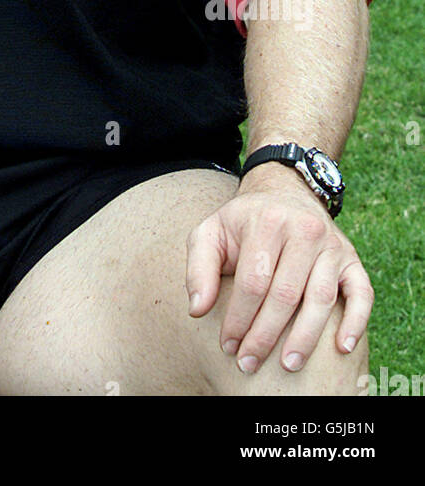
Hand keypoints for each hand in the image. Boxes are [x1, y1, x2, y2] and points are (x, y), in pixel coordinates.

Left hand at [184, 165, 372, 375]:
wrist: (284, 194)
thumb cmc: (243, 223)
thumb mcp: (211, 233)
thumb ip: (199, 268)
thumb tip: (197, 309)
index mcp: (267, 222)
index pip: (253, 281)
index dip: (239, 318)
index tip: (228, 345)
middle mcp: (304, 230)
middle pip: (286, 294)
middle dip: (265, 335)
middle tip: (249, 363)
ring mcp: (332, 245)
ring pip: (321, 298)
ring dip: (305, 337)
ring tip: (288, 365)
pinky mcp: (352, 259)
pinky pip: (362, 293)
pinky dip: (356, 322)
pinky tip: (342, 348)